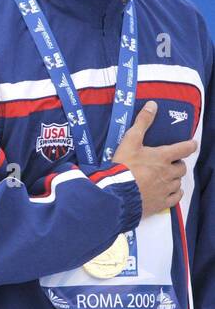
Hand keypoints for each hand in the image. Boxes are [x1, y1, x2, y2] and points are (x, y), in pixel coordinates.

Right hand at [112, 101, 196, 217]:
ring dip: (174, 178)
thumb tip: (153, 105)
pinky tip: (169, 191)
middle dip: (177, 164)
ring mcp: (166, 189)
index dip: (190, 145)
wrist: (116, 193)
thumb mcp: (130, 141)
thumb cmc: (123, 166)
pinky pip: (175, 197)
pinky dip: (174, 193)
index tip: (191, 144)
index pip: (185, 149)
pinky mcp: (161, 202)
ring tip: (164, 176)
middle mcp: (168, 173)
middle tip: (169, 162)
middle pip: (181, 167)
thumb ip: (142, 123)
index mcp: (163, 157)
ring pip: (178, 182)